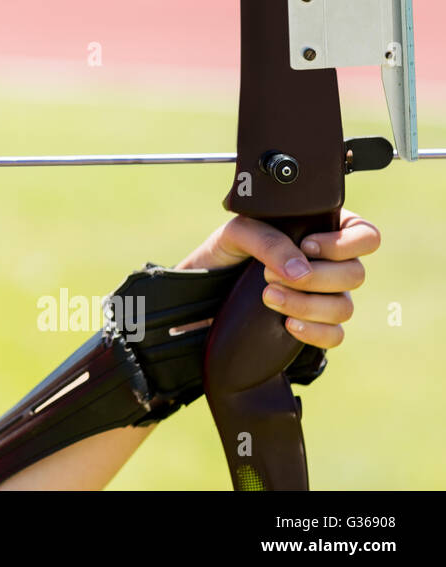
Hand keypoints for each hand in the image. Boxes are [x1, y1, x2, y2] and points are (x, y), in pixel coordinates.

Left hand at [175, 210, 378, 348]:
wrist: (203, 288)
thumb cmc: (225, 251)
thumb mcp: (238, 234)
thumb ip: (268, 241)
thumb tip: (300, 270)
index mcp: (321, 231)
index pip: (365, 235)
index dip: (344, 244)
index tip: (307, 245)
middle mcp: (330, 265)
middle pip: (356, 274)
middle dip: (316, 277)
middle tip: (271, 274)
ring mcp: (326, 297)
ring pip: (344, 307)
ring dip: (307, 304)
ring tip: (268, 296)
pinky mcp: (314, 325)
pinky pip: (335, 335)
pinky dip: (314, 331)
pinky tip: (288, 324)